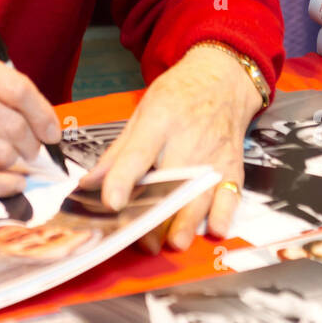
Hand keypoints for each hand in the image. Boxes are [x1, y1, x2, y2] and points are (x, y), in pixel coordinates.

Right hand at [0, 47, 60, 196]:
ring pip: (2, 154)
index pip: (19, 89)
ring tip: (15, 163)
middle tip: (34, 151)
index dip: (44, 114)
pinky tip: (13, 182)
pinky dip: (4, 185)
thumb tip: (43, 122)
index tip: (53, 132)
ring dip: (16, 164)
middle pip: (14, 125)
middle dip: (32, 144)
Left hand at [78, 45, 262, 252]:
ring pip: (200, 193)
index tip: (111, 203)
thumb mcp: (143, 112)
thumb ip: (118, 152)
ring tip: (173, 242)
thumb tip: (90, 185)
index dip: (123, 179)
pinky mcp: (232, 166)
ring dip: (187, 220)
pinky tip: (214, 228)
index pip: (138, 153)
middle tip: (141, 240)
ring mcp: (213, 154)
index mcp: (160, 120)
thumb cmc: (177, 96)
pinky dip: (224, 212)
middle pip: (170, 181)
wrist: (222, 80)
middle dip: (156, 213)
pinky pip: (230, 193)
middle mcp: (188, 138)